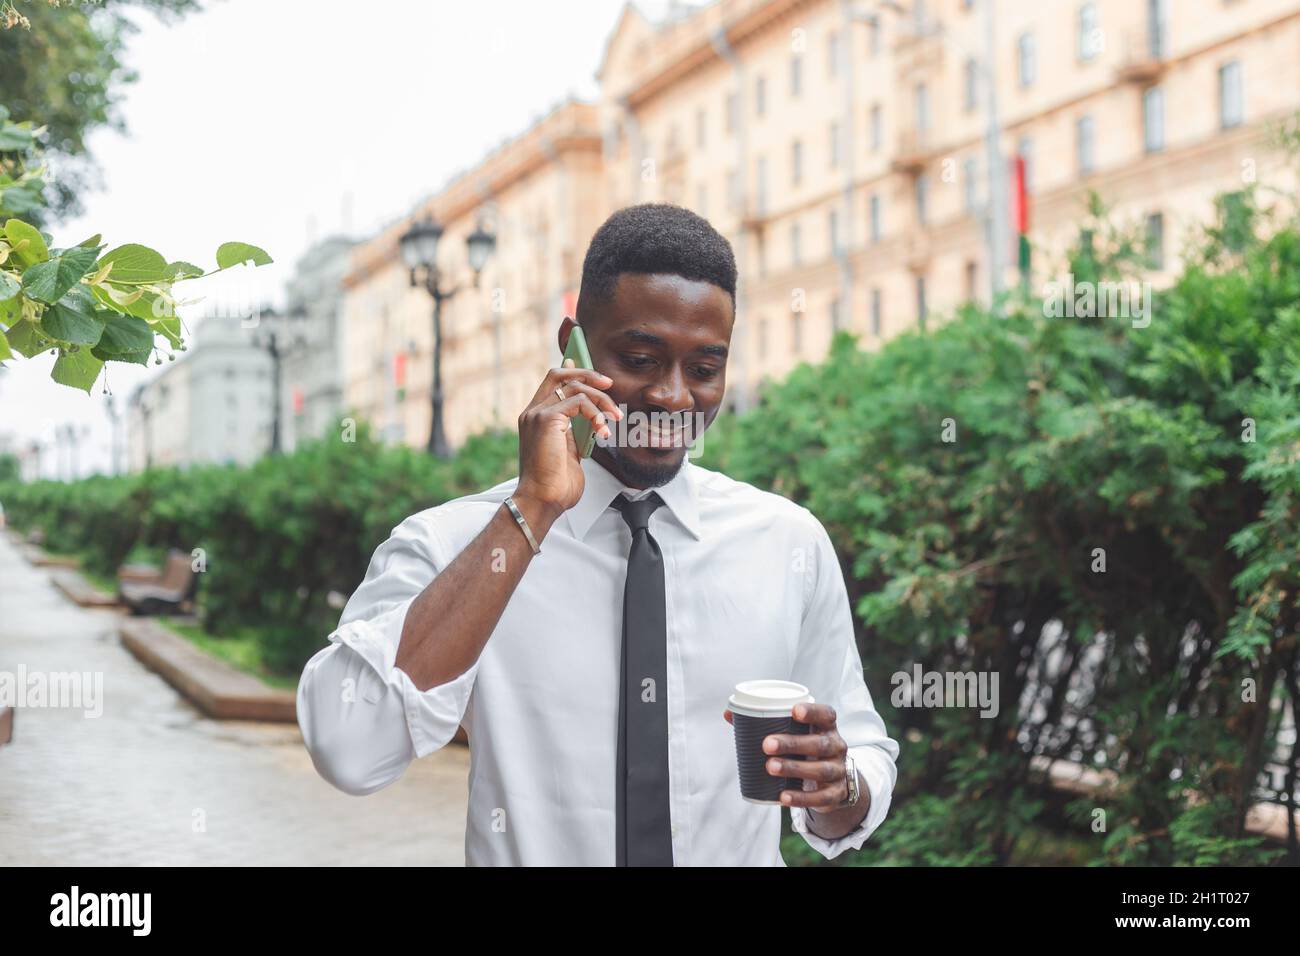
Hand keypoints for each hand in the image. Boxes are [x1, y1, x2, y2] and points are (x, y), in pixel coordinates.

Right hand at [514, 358, 622, 518]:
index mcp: (535, 418)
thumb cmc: (556, 484)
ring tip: (614, 417)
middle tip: (610, 386)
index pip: (552, 383)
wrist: (543, 501)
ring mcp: (537, 414)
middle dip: (588, 374)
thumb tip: (591, 418)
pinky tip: (603, 430)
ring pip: (574, 387)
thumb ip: (577, 431)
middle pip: (558, 375)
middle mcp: (532, 412)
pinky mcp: (546, 419)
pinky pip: (579, 402)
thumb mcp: (570, 451)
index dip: (573, 373)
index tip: (598, 377)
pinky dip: (596, 413)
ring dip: (601, 399)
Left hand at [722, 702, 848, 810]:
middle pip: (820, 743)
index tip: (794, 711)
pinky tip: (783, 796)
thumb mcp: (795, 734)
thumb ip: (764, 723)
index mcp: (827, 727)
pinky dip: (802, 798)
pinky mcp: (836, 794)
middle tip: (767, 745)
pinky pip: (821, 797)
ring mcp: (839, 771)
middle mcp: (837, 747)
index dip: (813, 712)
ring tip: (770, 767)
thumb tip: (729, 714)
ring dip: (794, 768)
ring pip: (821, 770)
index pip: (826, 714)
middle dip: (793, 743)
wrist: (834, 780)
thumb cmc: (805, 749)